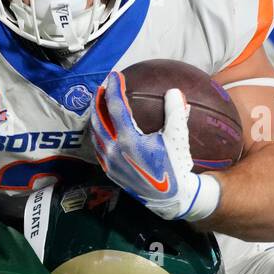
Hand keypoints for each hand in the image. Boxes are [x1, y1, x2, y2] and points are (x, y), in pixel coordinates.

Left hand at [89, 72, 219, 221]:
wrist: (169, 197)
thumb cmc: (174, 167)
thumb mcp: (178, 138)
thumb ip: (175, 113)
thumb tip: (174, 91)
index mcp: (128, 140)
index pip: (116, 107)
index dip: (114, 89)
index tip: (115, 76)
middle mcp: (113, 150)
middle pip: (98, 119)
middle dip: (99, 100)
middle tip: (103, 87)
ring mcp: (109, 162)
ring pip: (95, 134)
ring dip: (96, 117)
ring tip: (100, 105)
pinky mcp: (109, 171)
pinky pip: (97, 148)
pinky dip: (98, 134)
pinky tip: (103, 130)